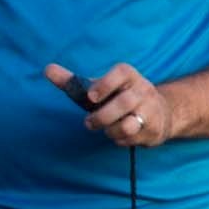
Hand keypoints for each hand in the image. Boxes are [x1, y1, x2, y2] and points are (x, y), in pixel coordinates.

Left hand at [47, 60, 177, 147]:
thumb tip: (47, 69)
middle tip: (88, 123)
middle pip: (123, 103)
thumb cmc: (119, 97)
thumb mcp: (99, 88)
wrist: (161, 112)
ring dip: (110, 130)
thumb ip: (73, 81)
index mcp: (128, 76)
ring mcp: (150, 110)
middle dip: (102, 116)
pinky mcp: (153, 129)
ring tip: (105, 129)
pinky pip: (132, 138)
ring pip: (128, 124)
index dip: (105, 84)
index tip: (91, 97)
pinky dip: (120, 140)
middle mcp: (142, 90)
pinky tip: (119, 135)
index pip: (121, 72)